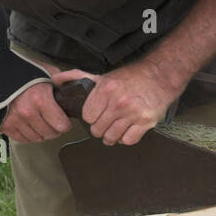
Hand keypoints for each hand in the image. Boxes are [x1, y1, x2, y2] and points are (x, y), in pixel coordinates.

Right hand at [0, 59, 70, 143]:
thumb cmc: (23, 71)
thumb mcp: (47, 72)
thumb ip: (62, 83)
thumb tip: (75, 90)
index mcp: (40, 99)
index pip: (61, 126)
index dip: (65, 123)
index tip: (63, 120)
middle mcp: (27, 112)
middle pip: (50, 134)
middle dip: (54, 129)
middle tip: (52, 121)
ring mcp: (15, 120)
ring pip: (37, 139)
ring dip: (41, 132)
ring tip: (40, 121)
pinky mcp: (5, 125)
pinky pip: (23, 139)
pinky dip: (28, 134)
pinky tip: (29, 124)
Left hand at [53, 61, 180, 146]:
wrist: (160, 77)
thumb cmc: (131, 77)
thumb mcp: (103, 75)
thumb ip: (78, 77)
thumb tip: (55, 79)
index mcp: (106, 89)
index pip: (88, 116)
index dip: (91, 117)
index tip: (96, 114)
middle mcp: (118, 102)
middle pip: (98, 129)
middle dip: (100, 128)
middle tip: (105, 123)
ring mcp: (133, 114)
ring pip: (112, 137)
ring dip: (111, 136)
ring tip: (114, 129)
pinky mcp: (145, 122)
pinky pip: (128, 140)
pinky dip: (125, 138)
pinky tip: (126, 130)